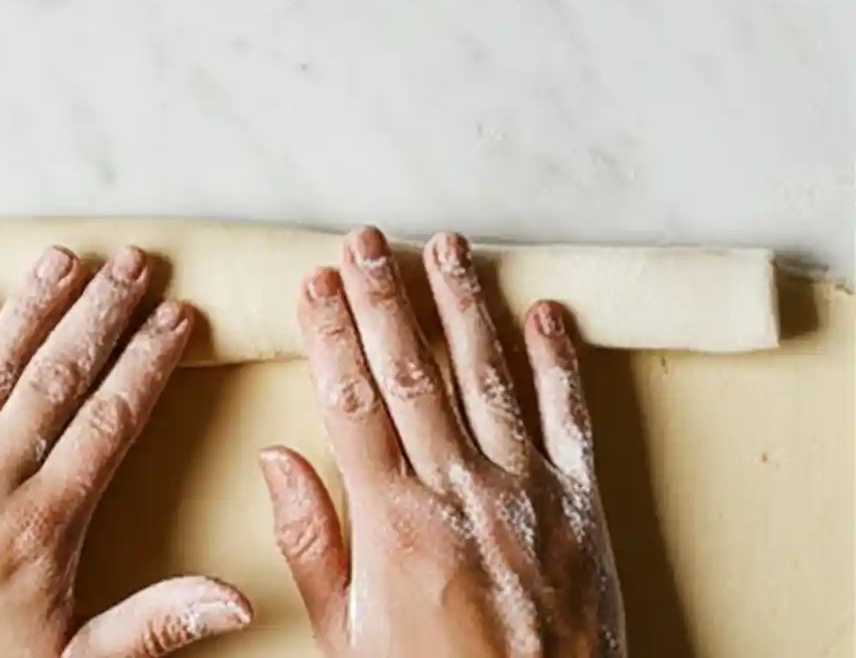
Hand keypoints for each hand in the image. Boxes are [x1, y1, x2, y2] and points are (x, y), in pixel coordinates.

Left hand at [0, 246, 250, 657]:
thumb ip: (152, 625)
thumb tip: (237, 599)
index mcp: (40, 526)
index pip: (110, 420)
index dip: (148, 361)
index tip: (177, 316)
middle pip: (56, 378)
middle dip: (101, 314)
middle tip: (135, 264)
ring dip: (30, 310)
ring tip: (65, 258)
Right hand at [260, 228, 624, 656]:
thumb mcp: (348, 638)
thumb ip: (313, 544)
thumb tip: (277, 459)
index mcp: (393, 524)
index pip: (351, 402)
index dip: (330, 334)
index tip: (315, 283)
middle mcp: (459, 492)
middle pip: (412, 371)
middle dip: (384, 296)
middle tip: (365, 241)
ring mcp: (526, 492)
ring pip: (487, 375)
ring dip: (463, 304)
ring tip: (445, 247)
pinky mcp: (581, 505)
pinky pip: (568, 416)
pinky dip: (557, 360)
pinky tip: (544, 312)